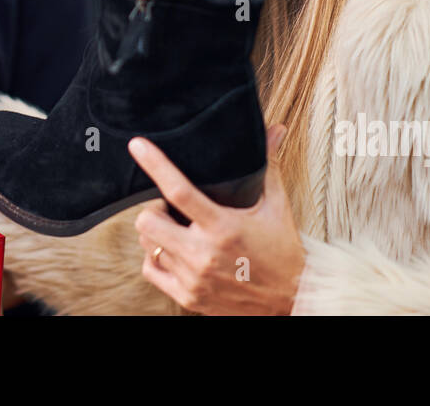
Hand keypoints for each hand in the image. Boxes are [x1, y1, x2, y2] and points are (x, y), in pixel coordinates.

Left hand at [131, 124, 304, 314]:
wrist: (291, 301)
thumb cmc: (283, 251)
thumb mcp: (276, 206)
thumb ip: (269, 165)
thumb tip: (276, 129)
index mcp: (223, 227)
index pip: (179, 190)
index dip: (155, 165)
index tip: (138, 145)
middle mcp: (203, 254)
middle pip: (148, 221)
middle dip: (154, 208)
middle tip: (170, 207)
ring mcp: (193, 279)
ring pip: (147, 244)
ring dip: (156, 232)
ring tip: (176, 228)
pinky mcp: (188, 298)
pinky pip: (150, 269)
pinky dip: (155, 257)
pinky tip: (173, 251)